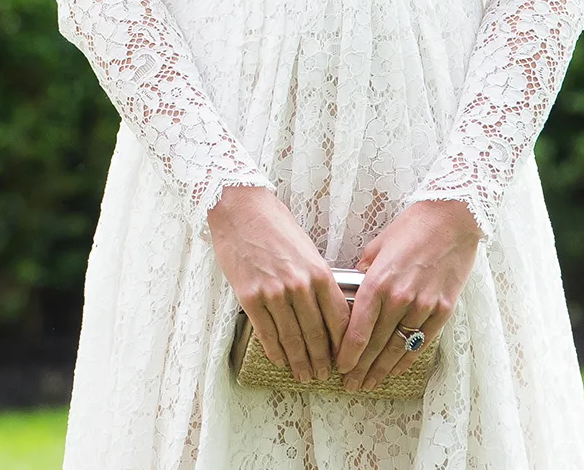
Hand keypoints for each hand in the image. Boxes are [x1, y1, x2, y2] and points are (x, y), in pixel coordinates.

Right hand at [207, 186, 350, 383]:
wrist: (240, 209)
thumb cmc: (274, 223)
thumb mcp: (306, 248)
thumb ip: (317, 278)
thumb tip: (326, 307)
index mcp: (318, 272)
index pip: (338, 318)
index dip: (343, 343)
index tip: (343, 356)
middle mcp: (299, 286)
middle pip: (317, 334)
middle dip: (322, 360)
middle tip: (323, 375)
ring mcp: (274, 294)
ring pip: (292, 339)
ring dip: (299, 362)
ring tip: (303, 374)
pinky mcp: (251, 298)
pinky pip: (267, 333)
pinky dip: (275, 351)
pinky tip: (280, 359)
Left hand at [336, 199, 482, 391]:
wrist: (452, 218)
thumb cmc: (412, 227)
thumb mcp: (378, 245)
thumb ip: (364, 271)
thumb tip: (353, 288)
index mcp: (378, 281)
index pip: (357, 329)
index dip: (346, 354)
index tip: (339, 367)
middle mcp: (399, 298)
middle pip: (375, 344)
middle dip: (360, 368)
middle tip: (350, 385)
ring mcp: (423, 306)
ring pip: (397, 348)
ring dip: (381, 370)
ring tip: (370, 384)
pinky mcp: (443, 310)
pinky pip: (421, 342)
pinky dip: (407, 359)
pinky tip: (396, 369)